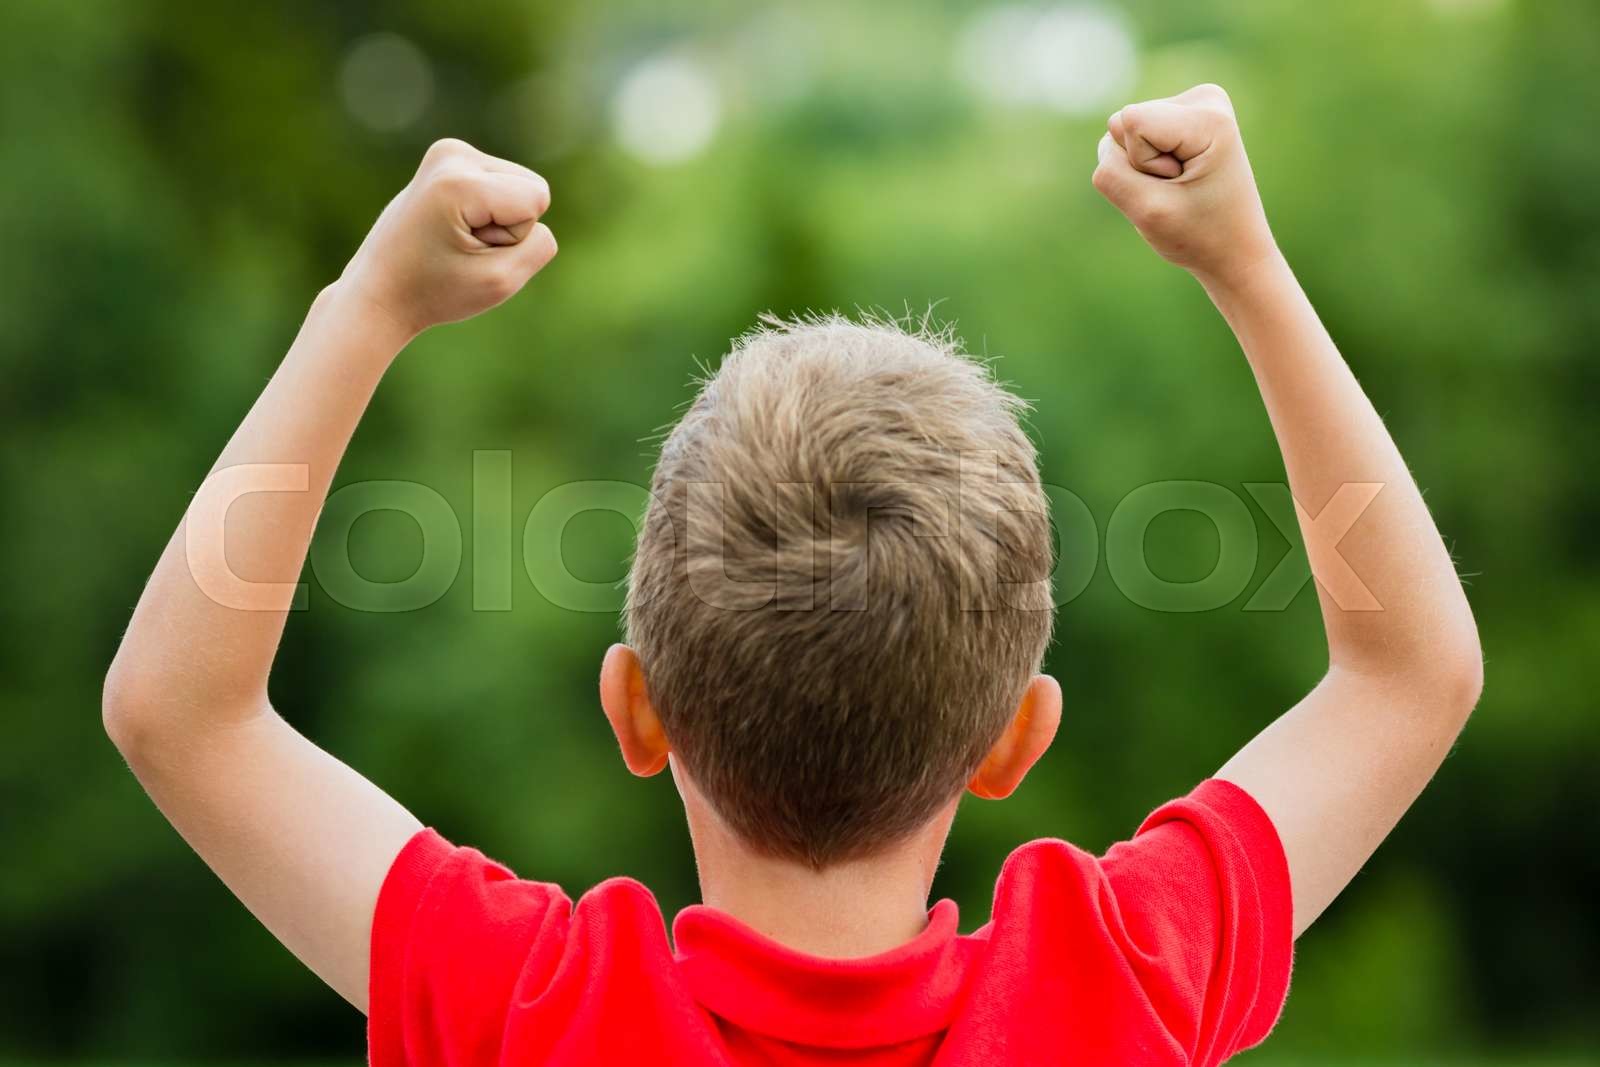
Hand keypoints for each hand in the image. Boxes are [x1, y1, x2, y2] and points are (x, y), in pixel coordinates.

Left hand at [337, 138, 555, 339]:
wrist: (379, 291)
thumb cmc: (435, 292)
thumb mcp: (500, 281)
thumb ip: (540, 244)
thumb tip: (538, 203)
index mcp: (458, 181)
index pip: (536, 199)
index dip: (514, 238)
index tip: (469, 253)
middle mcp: (451, 153)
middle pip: (530, 189)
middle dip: (506, 227)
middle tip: (461, 248)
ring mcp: (447, 152)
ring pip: (519, 187)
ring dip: (496, 222)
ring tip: (454, 239)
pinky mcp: (448, 159)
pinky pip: (503, 186)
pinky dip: (486, 212)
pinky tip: (451, 226)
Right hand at [1091, 84, 1277, 285]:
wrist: (1234, 250)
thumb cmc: (1198, 235)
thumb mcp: (1147, 211)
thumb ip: (1110, 172)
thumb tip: (1109, 135)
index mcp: (1208, 116)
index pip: (1130, 122)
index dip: (1141, 165)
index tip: (1178, 186)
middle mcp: (1204, 99)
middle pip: (1123, 124)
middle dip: (1139, 166)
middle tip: (1178, 189)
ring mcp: (1194, 105)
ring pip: (1123, 132)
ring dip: (1141, 169)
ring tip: (1179, 186)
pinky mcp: (1182, 118)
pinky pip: (1130, 137)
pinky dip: (1145, 167)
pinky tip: (1176, 179)